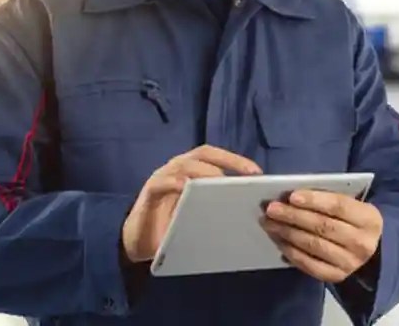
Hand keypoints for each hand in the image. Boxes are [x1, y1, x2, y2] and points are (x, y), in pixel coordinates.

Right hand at [121, 145, 261, 262]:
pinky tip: (186, 187)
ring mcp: (162, 178)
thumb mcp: (199, 215)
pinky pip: (161, 183)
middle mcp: (177, 168)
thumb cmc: (174, 225)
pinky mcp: (149, 192)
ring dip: (202, 170)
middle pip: (202, 155)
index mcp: (191, 172)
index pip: (214, 157)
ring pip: (183, 165)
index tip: (257, 173)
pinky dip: (174, 182)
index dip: (235, 160)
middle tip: (246, 175)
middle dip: (226, 161)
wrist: (141, 242)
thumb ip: (216, 207)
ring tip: (220, 180)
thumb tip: (248, 210)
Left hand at [261, 189, 382, 283]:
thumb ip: (329, 199)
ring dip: (287, 233)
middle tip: (271, 209)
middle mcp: (362, 243)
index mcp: (369, 219)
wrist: (369, 250)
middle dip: (293, 216)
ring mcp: (350, 263)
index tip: (291, 196)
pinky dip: (291, 252)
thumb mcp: (352, 205)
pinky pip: (309, 264)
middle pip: (323, 226)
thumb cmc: (353, 220)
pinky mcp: (337, 276)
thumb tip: (293, 197)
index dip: (314, 200)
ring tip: (269, 223)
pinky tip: (279, 241)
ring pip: (314, 245)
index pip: (339, 206)